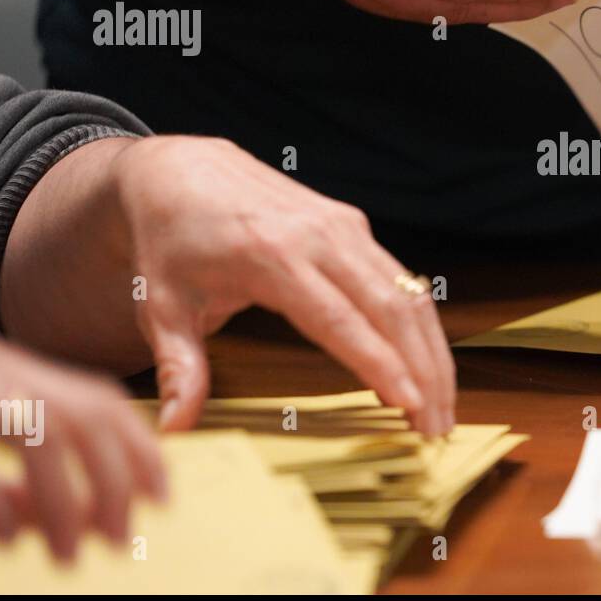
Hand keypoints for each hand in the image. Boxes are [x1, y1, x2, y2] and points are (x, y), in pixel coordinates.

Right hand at [0, 329, 164, 560]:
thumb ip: (27, 490)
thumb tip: (92, 518)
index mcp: (7, 367)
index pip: (98, 397)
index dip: (138, 447)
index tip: (162, 497)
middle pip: (79, 412)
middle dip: (110, 478)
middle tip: (120, 537)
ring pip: (34, 430)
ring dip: (63, 497)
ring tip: (70, 553)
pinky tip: (8, 538)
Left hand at [107, 137, 455, 436]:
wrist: (180, 172)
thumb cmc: (170, 243)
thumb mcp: (159, 306)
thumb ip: (179, 366)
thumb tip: (174, 427)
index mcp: (270, 256)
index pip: (340, 320)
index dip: (380, 364)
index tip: (410, 404)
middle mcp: (317, 236)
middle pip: (391, 308)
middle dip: (423, 371)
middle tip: (436, 428)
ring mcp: (342, 226)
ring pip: (408, 293)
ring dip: (431, 352)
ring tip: (441, 409)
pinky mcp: (354, 225)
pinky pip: (400, 279)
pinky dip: (420, 326)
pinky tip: (423, 366)